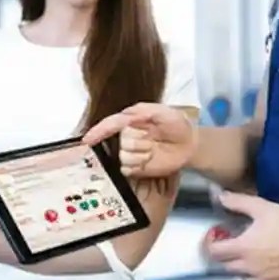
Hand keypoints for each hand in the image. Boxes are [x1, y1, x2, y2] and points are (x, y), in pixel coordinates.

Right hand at [81, 102, 196, 177]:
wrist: (190, 144)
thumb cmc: (177, 125)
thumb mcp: (162, 111)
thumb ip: (142, 110)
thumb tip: (124, 115)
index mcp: (130, 122)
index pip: (110, 125)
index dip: (98, 132)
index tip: (88, 139)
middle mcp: (128, 137)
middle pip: (121, 142)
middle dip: (138, 141)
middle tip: (154, 139)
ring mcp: (132, 153)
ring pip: (124, 156)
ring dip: (141, 154)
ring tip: (154, 150)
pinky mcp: (136, 168)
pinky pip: (127, 169)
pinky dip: (139, 166)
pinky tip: (150, 161)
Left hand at [205, 192, 278, 279]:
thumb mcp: (261, 207)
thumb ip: (237, 202)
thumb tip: (222, 197)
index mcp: (244, 248)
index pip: (215, 252)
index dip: (211, 242)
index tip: (216, 234)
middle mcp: (251, 267)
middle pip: (225, 265)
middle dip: (224, 253)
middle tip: (230, 240)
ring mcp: (263, 278)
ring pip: (241, 275)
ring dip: (238, 264)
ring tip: (247, 250)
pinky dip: (255, 274)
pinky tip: (262, 262)